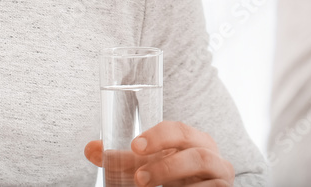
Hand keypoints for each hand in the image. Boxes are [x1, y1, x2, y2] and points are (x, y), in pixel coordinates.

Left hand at [84, 121, 233, 185]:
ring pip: (202, 168)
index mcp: (193, 139)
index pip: (178, 130)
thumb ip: (123, 160)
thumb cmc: (176, 176)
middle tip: (138, 178)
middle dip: (166, 163)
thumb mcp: (151, 166)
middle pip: (195, 150)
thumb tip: (90, 149)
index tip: (135, 146)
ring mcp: (221, 175)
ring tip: (145, 186)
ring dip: (172, 176)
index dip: (158, 136)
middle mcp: (211, 153)